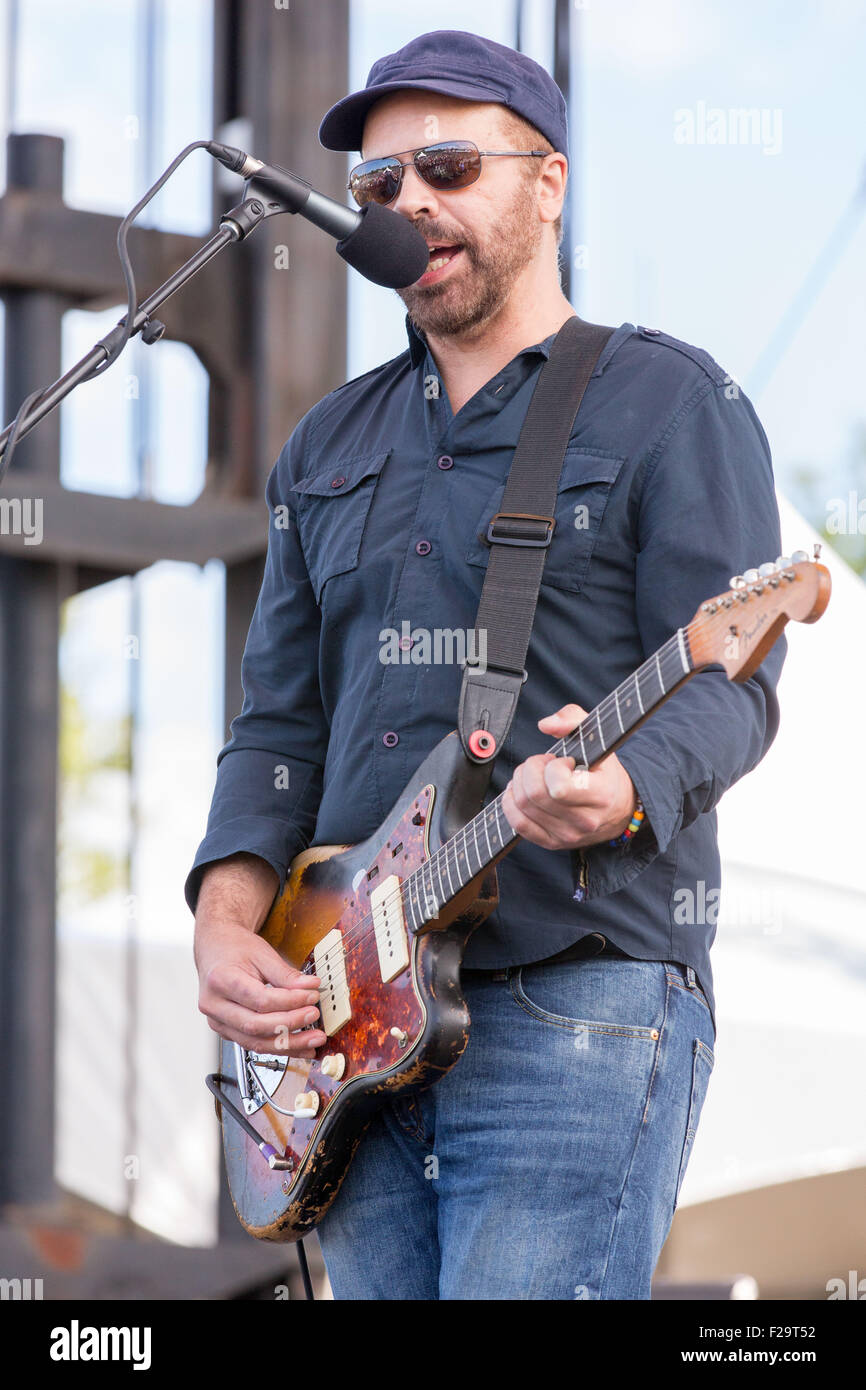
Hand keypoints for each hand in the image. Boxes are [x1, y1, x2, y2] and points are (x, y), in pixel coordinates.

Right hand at [195, 920, 326, 1056]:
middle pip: (255, 1025)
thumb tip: (310, 988)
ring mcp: (217, 1022)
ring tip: (312, 1041)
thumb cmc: (236, 950)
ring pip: (254, 1042)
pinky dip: (278, 1047)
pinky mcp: (226, 1031)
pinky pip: (253, 1044)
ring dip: (287, 1044)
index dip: (290, 1002)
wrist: (216, 950)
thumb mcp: (262, 953)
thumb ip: (286, 974)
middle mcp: (214, 1005)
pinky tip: (299, 1047)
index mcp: (221, 980)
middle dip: (290, 1025)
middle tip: (313, 1016)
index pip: (260, 999)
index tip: (312, 996)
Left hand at [501, 703, 637, 850]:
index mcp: (600, 795)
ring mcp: (567, 835)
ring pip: (523, 806)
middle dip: (531, 769)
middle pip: (534, 794)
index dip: (552, 766)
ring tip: (535, 776)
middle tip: (544, 764)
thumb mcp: (596, 739)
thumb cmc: (604, 772)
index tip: (563, 761)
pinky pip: (518, 824)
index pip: (558, 787)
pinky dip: (511, 803)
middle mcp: (584, 821)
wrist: (619, 809)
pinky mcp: (551, 843)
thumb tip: (545, 724)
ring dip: (521, 782)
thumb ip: (573, 719)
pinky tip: (521, 790)